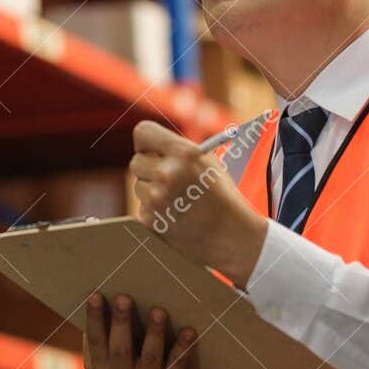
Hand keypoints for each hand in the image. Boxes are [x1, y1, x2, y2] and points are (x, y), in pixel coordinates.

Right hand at [82, 292, 200, 368]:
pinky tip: (189, 331)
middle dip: (121, 323)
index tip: (95, 296)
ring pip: (150, 357)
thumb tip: (96, 301)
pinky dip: (183, 348)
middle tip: (124, 297)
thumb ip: (98, 345)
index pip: (95, 341)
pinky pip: (176, 365)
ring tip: (158, 311)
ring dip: (154, 333)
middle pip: (120, 349)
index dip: (94, 319)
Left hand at [128, 119, 269, 286]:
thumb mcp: (207, 163)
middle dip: (148, 169)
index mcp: (183, 153)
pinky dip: (155, 212)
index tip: (149, 149)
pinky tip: (176, 217)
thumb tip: (152, 146)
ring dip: (151, 192)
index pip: (143, 132)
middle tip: (163, 177)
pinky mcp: (151, 220)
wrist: (232, 236)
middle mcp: (166, 173)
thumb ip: (178, 151)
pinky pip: (143, 208)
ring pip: (139, 187)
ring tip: (177, 201)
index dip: (146, 142)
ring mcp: (156, 198)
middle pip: (136, 162)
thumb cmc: (223, 197)